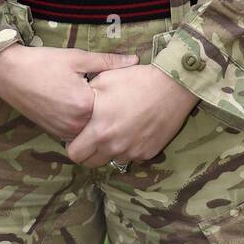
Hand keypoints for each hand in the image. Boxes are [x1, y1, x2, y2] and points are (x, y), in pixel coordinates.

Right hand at [0, 45, 138, 140]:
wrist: (9, 73)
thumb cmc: (43, 62)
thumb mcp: (77, 58)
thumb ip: (108, 62)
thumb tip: (135, 60)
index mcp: (84, 105)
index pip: (114, 105)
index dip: (121, 95)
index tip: (127, 87)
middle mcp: (74, 124)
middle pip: (103, 121)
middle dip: (111, 110)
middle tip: (117, 96)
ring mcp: (63, 132)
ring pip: (90, 129)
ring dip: (96, 119)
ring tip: (101, 102)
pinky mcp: (54, 133)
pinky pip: (77, 132)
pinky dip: (83, 123)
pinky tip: (83, 108)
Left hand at [65, 64, 197, 166]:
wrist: (171, 87)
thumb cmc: (135, 80)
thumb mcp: (104, 80)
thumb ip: (85, 98)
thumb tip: (75, 109)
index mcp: (99, 129)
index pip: (74, 154)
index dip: (72, 144)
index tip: (78, 135)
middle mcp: (113, 145)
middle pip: (90, 164)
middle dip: (88, 152)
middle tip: (93, 136)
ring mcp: (131, 152)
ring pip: (110, 161)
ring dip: (108, 150)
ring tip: (115, 131)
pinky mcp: (147, 153)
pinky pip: (130, 157)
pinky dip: (127, 148)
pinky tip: (132, 131)